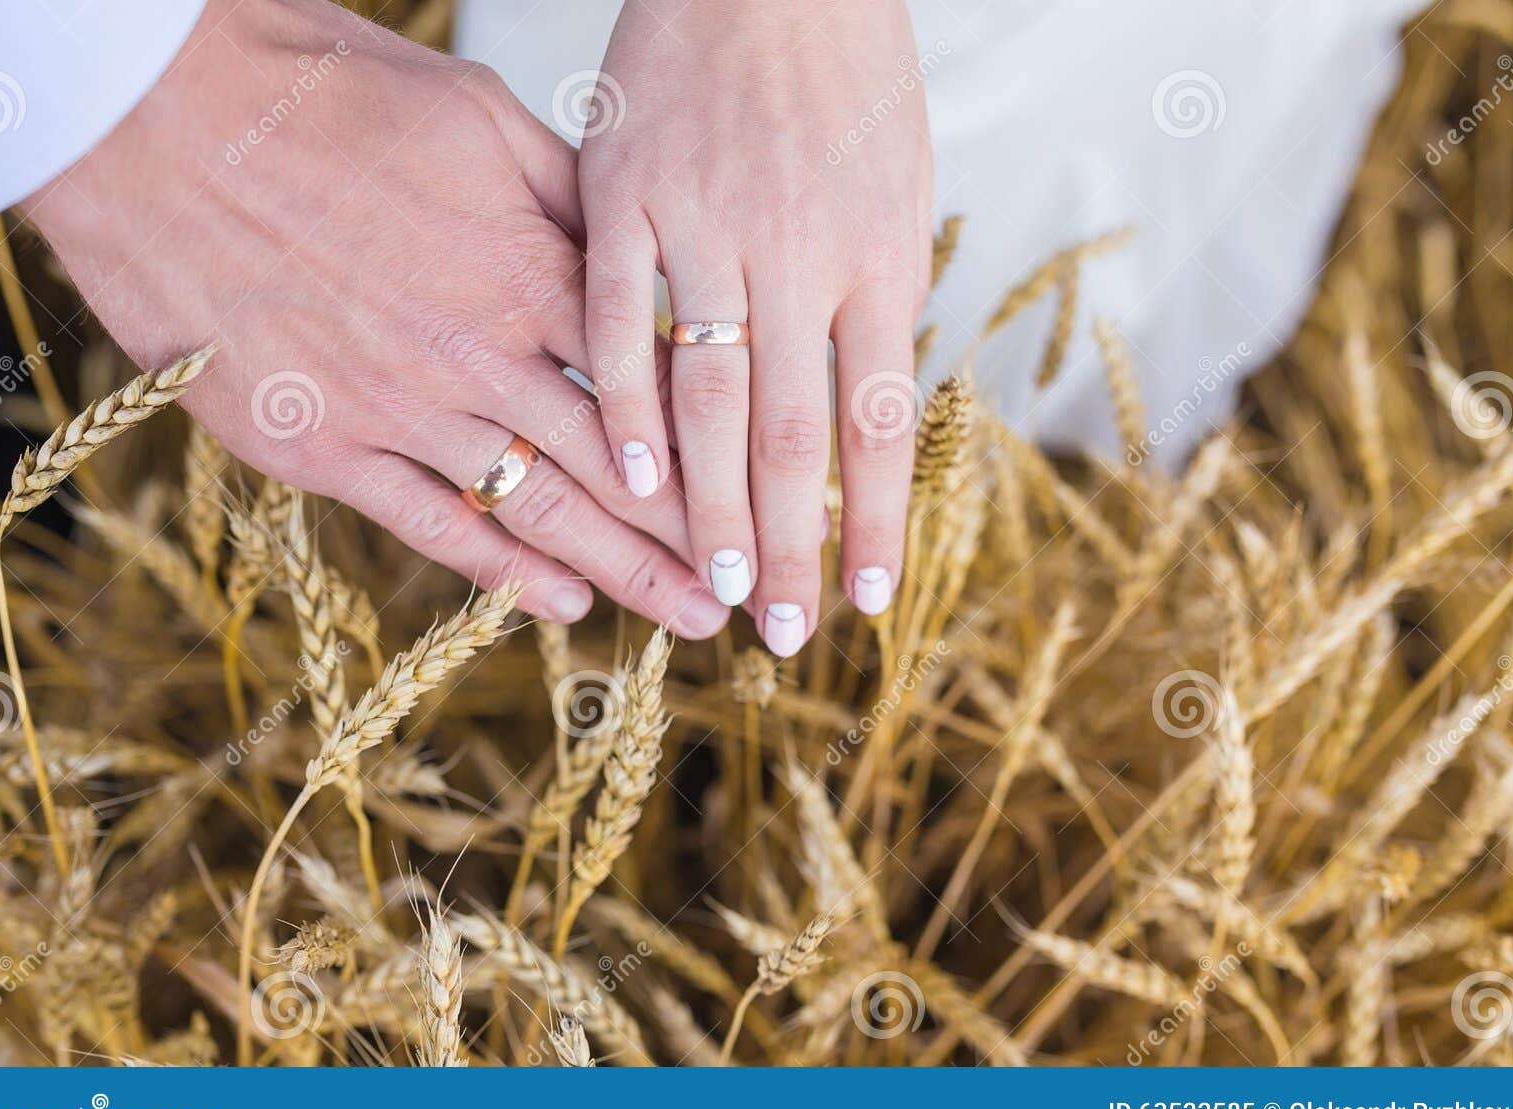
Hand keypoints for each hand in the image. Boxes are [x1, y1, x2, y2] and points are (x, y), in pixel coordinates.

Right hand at [23, 0, 727, 638]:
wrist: (151, 119)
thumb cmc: (318, 94)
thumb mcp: (476, 118)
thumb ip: (568, 195)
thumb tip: (642, 245)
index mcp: (527, 266)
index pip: (655, 379)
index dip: (721, 440)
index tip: (768, 486)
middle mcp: (479, 350)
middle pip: (620, 463)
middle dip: (699, 532)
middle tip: (760, 585)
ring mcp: (400, 407)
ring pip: (543, 508)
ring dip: (627, 572)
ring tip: (693, 619)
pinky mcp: (323, 447)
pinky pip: (434, 525)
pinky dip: (505, 570)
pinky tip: (563, 606)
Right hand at [579, 0, 930, 655]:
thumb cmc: (844, 74)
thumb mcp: (894, 185)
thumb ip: (875, 296)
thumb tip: (874, 404)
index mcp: (878, 257)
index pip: (879, 421)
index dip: (875, 519)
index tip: (864, 603)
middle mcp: (800, 255)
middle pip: (794, 430)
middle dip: (789, 541)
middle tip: (779, 631)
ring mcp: (708, 226)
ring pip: (708, 392)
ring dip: (711, 501)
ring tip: (711, 584)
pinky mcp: (625, 191)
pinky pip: (618, 313)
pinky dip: (625, 397)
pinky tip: (629, 475)